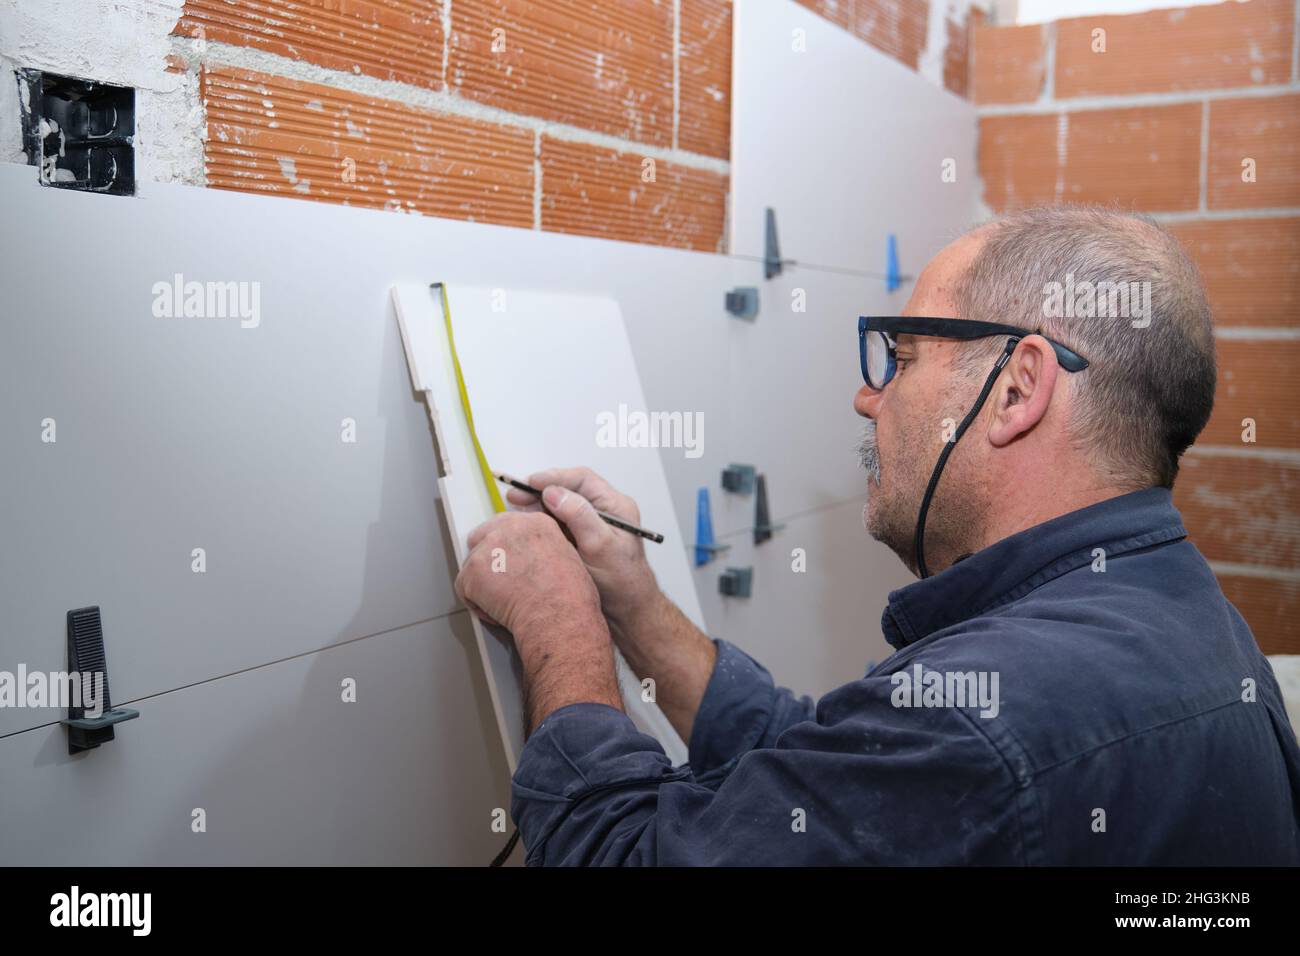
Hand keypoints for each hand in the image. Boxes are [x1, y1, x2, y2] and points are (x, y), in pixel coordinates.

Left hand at [454, 510, 601, 640]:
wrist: (558, 615)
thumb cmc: (570, 597)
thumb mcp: (567, 557)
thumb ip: (543, 548)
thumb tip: (533, 558)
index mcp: (535, 523)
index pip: (506, 526)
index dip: (505, 549)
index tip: (510, 564)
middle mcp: (509, 527)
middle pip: (481, 538)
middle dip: (487, 560)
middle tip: (501, 583)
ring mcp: (488, 548)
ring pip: (472, 565)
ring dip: (483, 584)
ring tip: (504, 602)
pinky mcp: (472, 570)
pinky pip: (464, 588)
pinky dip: (476, 604)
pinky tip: (496, 611)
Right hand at [506, 467, 661, 627]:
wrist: (628, 612)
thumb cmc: (623, 582)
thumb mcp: (601, 546)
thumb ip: (580, 517)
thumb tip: (554, 493)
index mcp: (615, 506)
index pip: (582, 480)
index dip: (555, 478)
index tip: (531, 483)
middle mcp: (603, 512)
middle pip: (568, 490)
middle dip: (540, 491)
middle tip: (515, 496)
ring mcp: (590, 526)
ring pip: (559, 506)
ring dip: (537, 506)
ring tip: (515, 509)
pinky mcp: (579, 540)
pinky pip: (557, 523)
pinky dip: (540, 522)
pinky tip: (525, 526)